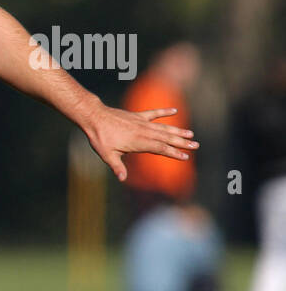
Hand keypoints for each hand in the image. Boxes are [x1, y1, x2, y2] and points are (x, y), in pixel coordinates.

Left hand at [81, 103, 198, 181]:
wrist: (94, 117)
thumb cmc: (100, 138)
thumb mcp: (107, 155)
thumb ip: (117, 167)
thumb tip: (122, 179)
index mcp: (139, 142)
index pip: (160, 149)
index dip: (173, 153)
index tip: (185, 156)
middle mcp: (143, 131)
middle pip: (166, 138)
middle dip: (181, 142)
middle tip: (196, 145)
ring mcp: (141, 122)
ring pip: (163, 127)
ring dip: (177, 130)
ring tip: (191, 133)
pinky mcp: (137, 115)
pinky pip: (153, 113)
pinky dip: (164, 112)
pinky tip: (174, 111)